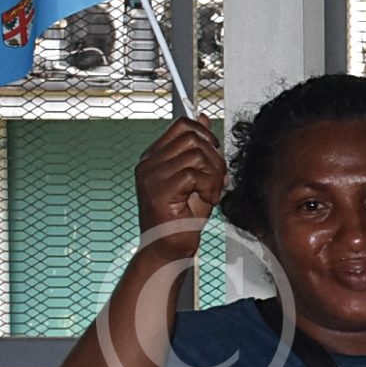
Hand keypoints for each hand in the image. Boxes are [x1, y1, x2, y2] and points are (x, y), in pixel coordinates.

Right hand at [132, 116, 223, 260]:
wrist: (168, 248)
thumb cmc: (182, 217)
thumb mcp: (196, 178)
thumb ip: (199, 150)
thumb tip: (202, 118)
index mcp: (155, 157)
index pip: (182, 125)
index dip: (206, 134)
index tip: (215, 153)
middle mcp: (149, 163)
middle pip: (192, 136)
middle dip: (215, 156)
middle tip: (217, 179)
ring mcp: (151, 175)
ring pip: (196, 154)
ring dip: (214, 174)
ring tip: (211, 192)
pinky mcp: (159, 190)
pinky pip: (195, 174)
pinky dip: (210, 187)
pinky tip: (208, 201)